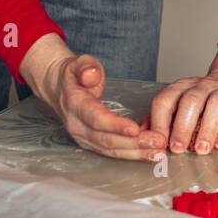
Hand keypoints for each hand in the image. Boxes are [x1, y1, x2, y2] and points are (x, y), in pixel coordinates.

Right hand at [34, 49, 166, 160]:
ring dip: (135, 153)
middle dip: (133, 143)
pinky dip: (130, 154)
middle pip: (106, 139)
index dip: (115, 125)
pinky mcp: (90, 143)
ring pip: (110, 149)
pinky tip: (148, 153)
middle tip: (157, 142)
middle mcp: (76, 125)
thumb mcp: (79, 63)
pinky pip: (111, 151)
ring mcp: (82, 136)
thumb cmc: (74, 75)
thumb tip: (91, 76)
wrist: (60, 88)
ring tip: (157, 153)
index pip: (96, 118)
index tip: (135, 130)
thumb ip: (86, 67)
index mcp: (75, 104)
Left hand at [149, 69, 217, 154]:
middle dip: (183, 127)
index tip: (159, 142)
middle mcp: (201, 86)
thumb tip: (144, 136)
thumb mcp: (180, 107)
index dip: (160, 122)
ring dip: (207, 129)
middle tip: (179, 148)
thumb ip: (161, 120)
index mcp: (180, 88)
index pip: (165, 101)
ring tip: (202, 149)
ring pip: (215, 105)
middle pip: (191, 101)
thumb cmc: (203, 103)